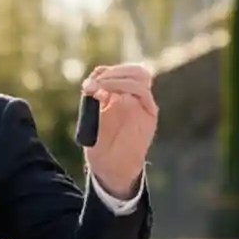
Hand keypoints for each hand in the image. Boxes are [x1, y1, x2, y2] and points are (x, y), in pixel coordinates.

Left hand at [81, 64, 157, 197]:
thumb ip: (93, 99)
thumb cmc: (100, 144)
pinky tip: (109, 99)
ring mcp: (143, 105)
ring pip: (141, 77)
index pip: (120, 71)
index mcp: (121, 95)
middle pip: (134, 70)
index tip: (88, 84)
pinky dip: (126, 90)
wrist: (111, 168)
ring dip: (118, 79)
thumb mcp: (92, 118)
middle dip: (113, 73)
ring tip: (101, 90)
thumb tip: (92, 81)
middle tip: (95, 85)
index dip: (105, 72)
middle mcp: (135, 97)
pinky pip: (143, 94)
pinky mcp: (149, 115)